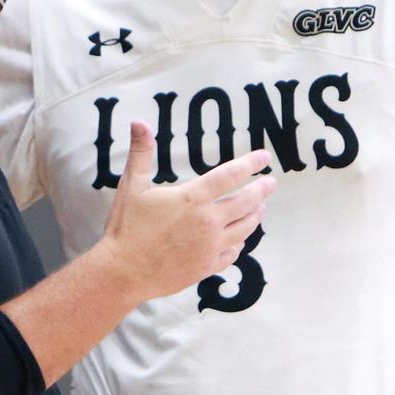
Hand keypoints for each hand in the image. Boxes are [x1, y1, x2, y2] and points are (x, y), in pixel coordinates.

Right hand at [98, 122, 273, 303]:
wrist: (122, 271)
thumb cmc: (126, 227)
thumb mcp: (132, 186)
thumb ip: (141, 153)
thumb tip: (139, 122)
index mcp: (193, 198)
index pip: (230, 175)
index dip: (250, 164)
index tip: (264, 157)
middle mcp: (208, 221)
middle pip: (246, 201)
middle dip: (261, 190)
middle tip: (271, 183)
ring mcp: (210, 246)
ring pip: (244, 228)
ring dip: (255, 216)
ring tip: (261, 208)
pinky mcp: (207, 266)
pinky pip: (232, 253)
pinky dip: (239, 243)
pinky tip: (240, 240)